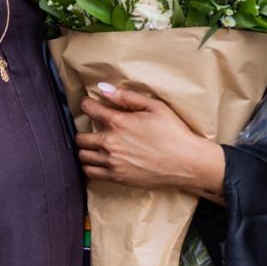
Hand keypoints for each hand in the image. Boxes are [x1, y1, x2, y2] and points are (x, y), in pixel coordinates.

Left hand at [77, 82, 224, 199]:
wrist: (186, 162)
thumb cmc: (173, 133)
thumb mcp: (155, 107)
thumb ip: (127, 97)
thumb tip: (103, 88)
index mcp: (118, 122)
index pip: (88, 109)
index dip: (86, 104)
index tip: (89, 105)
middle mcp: (110, 142)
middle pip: (80, 137)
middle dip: (83, 130)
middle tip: (91, 129)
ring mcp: (112, 162)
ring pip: (82, 156)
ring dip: (85, 149)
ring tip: (94, 146)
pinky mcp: (116, 177)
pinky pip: (90, 172)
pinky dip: (89, 166)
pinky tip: (97, 161)